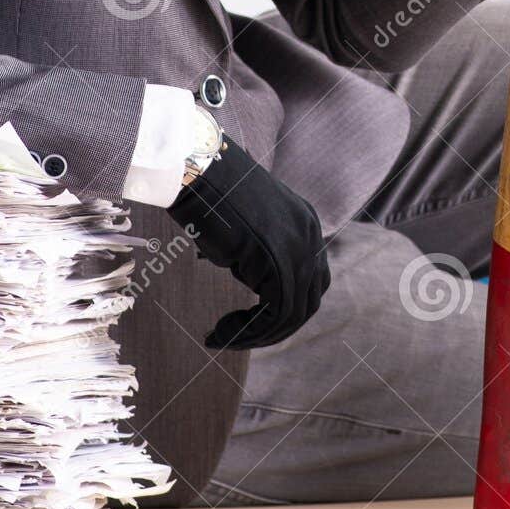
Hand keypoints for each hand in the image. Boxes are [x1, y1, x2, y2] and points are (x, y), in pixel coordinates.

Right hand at [167, 137, 329, 349]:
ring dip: (257, 334)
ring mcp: (299, 248)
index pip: (311, 281)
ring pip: (292, 313)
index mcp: (306, 224)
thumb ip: (263, 251)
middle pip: (308, 300)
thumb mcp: (248, 226)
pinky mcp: (280, 261)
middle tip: (236, 334)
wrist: (198, 172)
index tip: (247, 319)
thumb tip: (256, 281)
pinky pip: (275, 314)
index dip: (284, 308)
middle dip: (274, 327)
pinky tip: (220, 332)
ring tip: (222, 336)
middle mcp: (310, 236)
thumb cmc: (210, 195)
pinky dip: (248, 332)